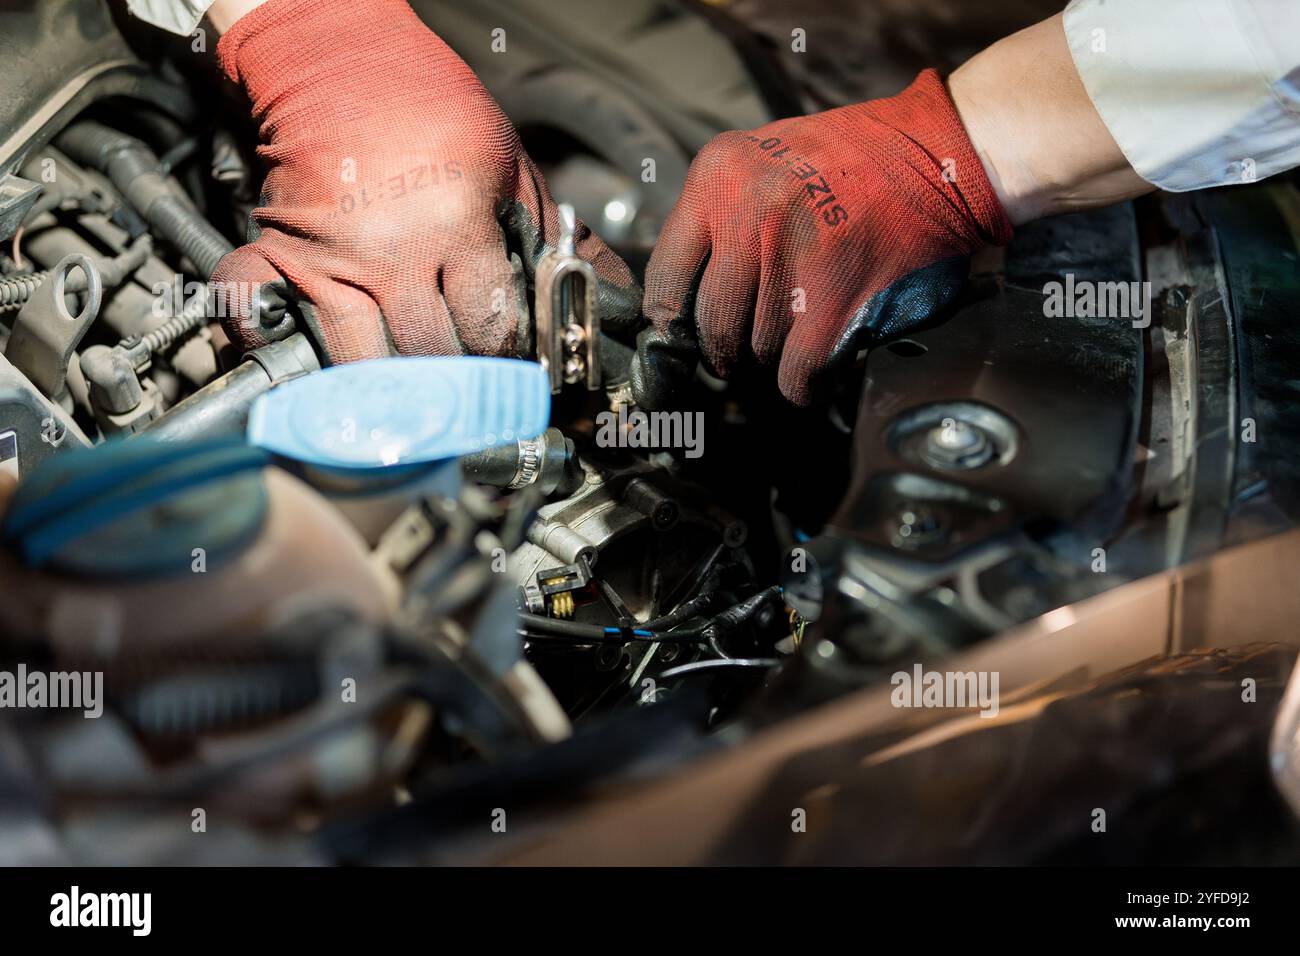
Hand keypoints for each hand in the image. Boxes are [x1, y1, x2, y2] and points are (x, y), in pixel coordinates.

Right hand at [210, 0, 638, 361]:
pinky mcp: (280, 248)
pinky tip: (304, 351)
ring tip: (416, 392)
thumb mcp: (513, 169)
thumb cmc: (434, 110)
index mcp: (455, 218)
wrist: (341, 54)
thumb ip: (558, 242)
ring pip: (363, 360)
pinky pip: (256, 309)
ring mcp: (330, 253)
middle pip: (432, 354)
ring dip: (392, 384)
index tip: (514, 363)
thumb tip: (612, 303)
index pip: (490, 325)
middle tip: (471, 383)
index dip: (508, 352)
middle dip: (459, 375)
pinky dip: (270, 336)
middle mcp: (390, 245)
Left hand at [631, 69, 1012, 407]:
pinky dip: (807, 383)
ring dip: (780, 354)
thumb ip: (720, 219)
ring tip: (808, 326)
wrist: (944, 156)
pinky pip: (796, 373)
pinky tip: (820, 367)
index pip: (665, 276)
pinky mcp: (834, 300)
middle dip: (728, 348)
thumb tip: (680, 304)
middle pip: (710, 324)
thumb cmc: (858, 164)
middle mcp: (746, 211)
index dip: (673, 322)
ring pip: (756, 349)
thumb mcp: (766, 162)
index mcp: (718, 175)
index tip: (685, 339)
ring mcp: (790, 256)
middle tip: (748, 348)